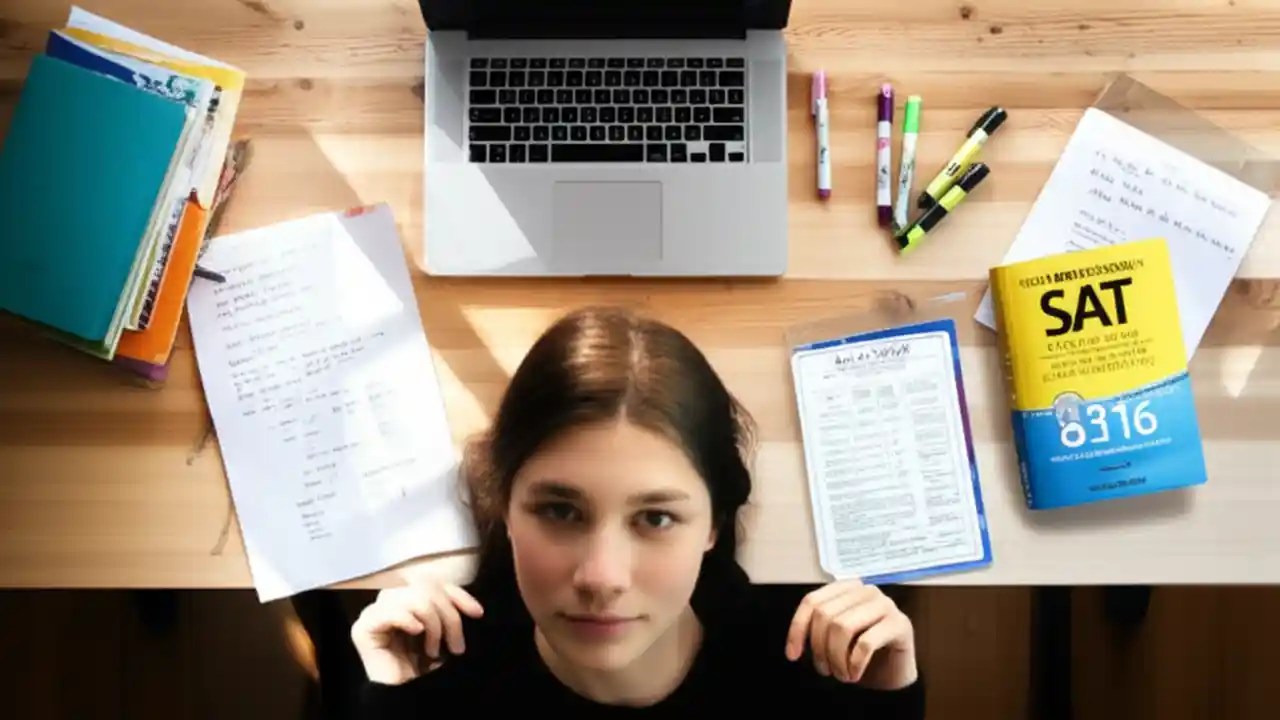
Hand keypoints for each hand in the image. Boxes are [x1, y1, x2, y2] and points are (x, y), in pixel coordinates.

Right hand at [350, 578, 484, 685]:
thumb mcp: (445, 635)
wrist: (405, 699)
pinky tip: (417, 631)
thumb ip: (449, 612)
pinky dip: (407, 618)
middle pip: (425, 587)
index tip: (477, 613)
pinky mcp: (363, 629)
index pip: (434, 582)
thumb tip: (471, 605)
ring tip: (434, 650)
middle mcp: (388, 603)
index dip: (457, 594)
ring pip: (411, 596)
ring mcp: (374, 614)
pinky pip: (388, 611)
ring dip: (432, 622)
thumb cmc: (424, 669)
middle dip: (448, 614)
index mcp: (407, 600)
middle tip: (456, 645)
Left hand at [785, 579, 917, 689]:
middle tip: (825, 670)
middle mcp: (866, 591)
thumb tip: (793, 646)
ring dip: (837, 659)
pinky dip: (855, 664)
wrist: (894, 673)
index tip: (792, 655)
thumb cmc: (860, 654)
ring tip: (841, 675)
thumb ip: (817, 629)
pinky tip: (855, 674)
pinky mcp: (900, 624)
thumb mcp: (833, 638)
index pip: (812, 601)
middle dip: (820, 649)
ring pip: (843, 627)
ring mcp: (885, 605)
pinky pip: (866, 643)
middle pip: (825, 615)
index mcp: (846, 588)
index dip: (798, 629)